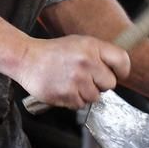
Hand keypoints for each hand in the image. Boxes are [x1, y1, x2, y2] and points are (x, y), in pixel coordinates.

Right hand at [15, 35, 130, 108]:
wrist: (26, 59)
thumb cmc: (53, 52)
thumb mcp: (78, 43)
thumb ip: (99, 54)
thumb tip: (118, 71)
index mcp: (91, 46)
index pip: (122, 60)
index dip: (122, 70)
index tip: (117, 74)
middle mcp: (86, 62)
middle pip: (110, 84)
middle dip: (99, 83)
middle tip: (85, 77)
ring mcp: (77, 79)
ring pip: (96, 97)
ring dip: (85, 93)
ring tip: (70, 82)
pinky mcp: (67, 94)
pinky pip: (81, 104)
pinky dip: (74, 99)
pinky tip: (64, 88)